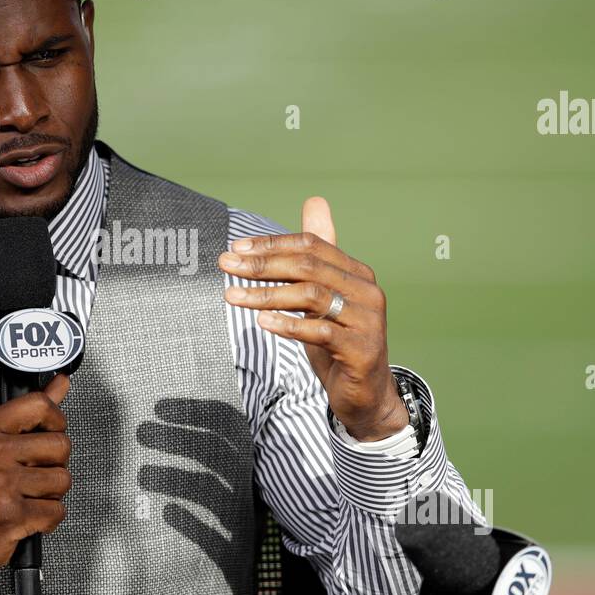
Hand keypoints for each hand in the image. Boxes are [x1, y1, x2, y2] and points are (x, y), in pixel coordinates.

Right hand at [0, 373, 72, 594]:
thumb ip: (29, 412)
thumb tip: (60, 382)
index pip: (39, 405)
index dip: (56, 420)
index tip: (48, 433)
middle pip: (60, 444)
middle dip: (55, 464)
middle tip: (33, 475)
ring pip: (62, 480)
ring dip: (52, 494)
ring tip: (26, 497)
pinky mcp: (9, 516)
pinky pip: (56, 511)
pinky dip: (47, 519)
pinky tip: (26, 516)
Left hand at [218, 197, 407, 440]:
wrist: (366, 393)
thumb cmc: (338, 341)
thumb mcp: (323, 296)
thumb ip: (316, 255)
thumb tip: (314, 200)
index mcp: (356, 272)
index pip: (311, 245)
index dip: (272, 244)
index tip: (236, 249)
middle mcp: (366, 291)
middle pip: (308, 266)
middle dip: (263, 265)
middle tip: (226, 265)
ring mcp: (367, 320)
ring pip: (311, 296)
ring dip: (267, 295)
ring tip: (233, 297)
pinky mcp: (361, 349)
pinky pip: (320, 332)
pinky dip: (289, 326)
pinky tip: (262, 323)